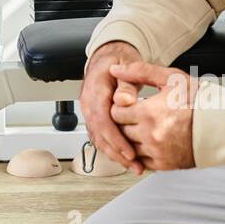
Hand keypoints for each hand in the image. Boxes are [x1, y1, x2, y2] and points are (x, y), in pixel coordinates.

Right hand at [80, 41, 146, 174]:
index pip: (101, 119)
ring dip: (115, 154)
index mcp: (95, 89)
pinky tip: (127, 157)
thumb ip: (127, 84)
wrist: (108, 57)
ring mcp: (90, 111)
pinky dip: (113, 149)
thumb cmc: (119, 61)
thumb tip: (125, 101)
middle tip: (135, 165)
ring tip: (135, 166)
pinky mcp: (95, 118)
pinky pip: (101, 137)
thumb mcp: (127, 65)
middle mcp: (89, 103)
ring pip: (98, 138)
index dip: (115, 138)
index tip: (129, 151)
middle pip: (98, 134)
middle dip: (117, 152)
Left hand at [107, 61, 199, 171]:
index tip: (130, 104)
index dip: (121, 106)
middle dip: (125, 122)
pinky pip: (140, 160)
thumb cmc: (200, 100)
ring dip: (132, 137)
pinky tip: (151, 140)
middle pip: (121, 130)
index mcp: (149, 113)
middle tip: (136, 115)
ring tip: (145, 126)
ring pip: (129, 147)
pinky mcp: (164, 165)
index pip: (116, 113)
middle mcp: (150, 135)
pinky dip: (142, 151)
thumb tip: (115, 70)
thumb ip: (140, 71)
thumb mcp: (171, 78)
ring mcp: (157, 152)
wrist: (224, 126)